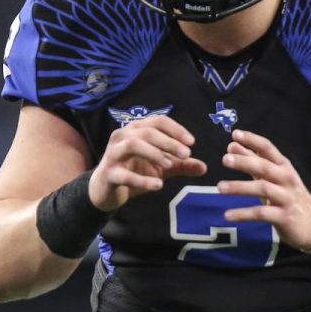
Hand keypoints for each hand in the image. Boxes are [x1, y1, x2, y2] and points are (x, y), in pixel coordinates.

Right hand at [89, 115, 205, 210]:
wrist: (106, 190)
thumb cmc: (133, 171)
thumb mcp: (160, 168)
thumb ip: (180, 165)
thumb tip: (204, 167)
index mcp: (136, 130)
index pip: (158, 121)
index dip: (176, 129)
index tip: (192, 143)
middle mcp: (123, 136)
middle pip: (147, 131)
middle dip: (168, 141)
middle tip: (186, 154)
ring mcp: (113, 154)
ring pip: (133, 144)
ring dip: (154, 153)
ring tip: (169, 165)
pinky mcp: (108, 173)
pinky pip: (124, 175)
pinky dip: (142, 180)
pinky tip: (158, 186)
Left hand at [218, 129, 310, 250]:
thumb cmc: (288, 196)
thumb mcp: (274, 177)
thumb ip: (254, 161)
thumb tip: (232, 145)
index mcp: (283, 167)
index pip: (268, 148)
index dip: (252, 140)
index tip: (235, 134)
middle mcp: (287, 179)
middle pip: (265, 167)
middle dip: (245, 162)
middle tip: (225, 159)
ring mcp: (287, 198)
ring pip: (263, 188)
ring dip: (240, 187)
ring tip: (220, 187)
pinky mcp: (284, 216)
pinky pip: (262, 213)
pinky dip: (244, 214)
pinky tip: (228, 215)